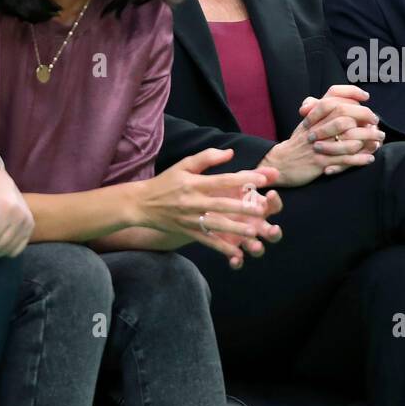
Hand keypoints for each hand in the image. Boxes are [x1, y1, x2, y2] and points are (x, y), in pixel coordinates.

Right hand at [135, 148, 282, 268]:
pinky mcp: (187, 231)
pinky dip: (221, 247)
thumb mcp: (183, 164)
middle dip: (242, 208)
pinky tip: (237, 252)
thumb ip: (207, 157)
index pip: (222, 180)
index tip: (263, 179)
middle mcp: (193, 201)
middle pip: (221, 204)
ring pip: (216, 225)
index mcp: (194, 183)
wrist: (141, 204)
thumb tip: (230, 153)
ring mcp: (190, 218)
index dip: (243, 179)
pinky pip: (207, 240)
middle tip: (263, 210)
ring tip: (254, 233)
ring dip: (235, 230)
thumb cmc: (166, 182)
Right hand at [259, 85, 383, 186]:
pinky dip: (359, 159)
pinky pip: (344, 159)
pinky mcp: (320, 162)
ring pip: (348, 138)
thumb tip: (342, 100)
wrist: (280, 163)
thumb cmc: (298, 142)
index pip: (333, 95)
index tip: (365, 97)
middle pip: (344, 114)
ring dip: (367, 139)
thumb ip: (320, 109)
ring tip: (379, 141)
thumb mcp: (306, 122)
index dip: (351, 93)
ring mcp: (319, 144)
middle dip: (365, 116)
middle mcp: (316, 127)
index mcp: (313, 115)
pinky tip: (370, 158)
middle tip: (376, 122)